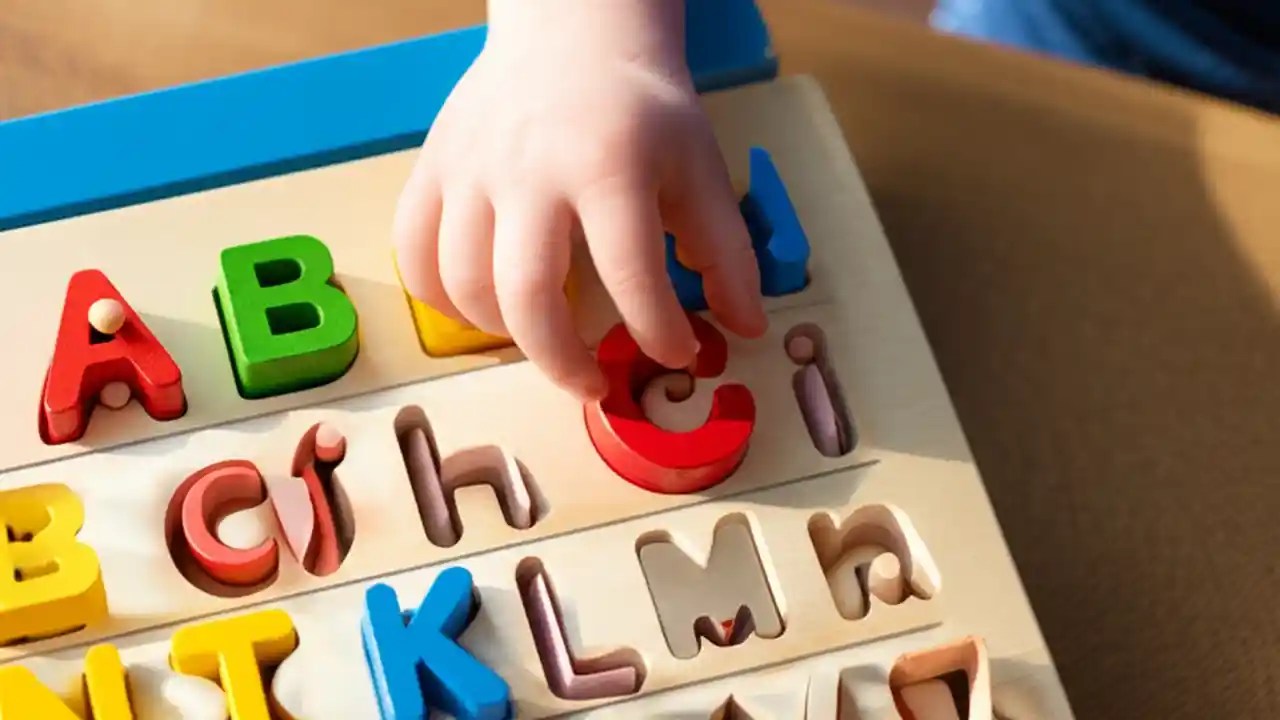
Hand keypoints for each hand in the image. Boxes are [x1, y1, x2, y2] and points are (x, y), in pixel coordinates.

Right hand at [393, 1, 766, 400]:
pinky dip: (443, 299)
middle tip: (593, 382)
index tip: (676, 353)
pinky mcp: (433, 167)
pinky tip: (484, 305)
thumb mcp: (698, 168)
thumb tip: (744, 329)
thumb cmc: (641, 106)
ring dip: (506, 334)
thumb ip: (725, 252)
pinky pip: (416, 254)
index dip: (657, 333)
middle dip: (564, 362)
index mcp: (607, 165)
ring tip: (544, 336)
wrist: (574, 30)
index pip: (630, 275)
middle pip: (528, 295)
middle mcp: (529, 169)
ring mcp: (471, 168)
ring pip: (464, 284)